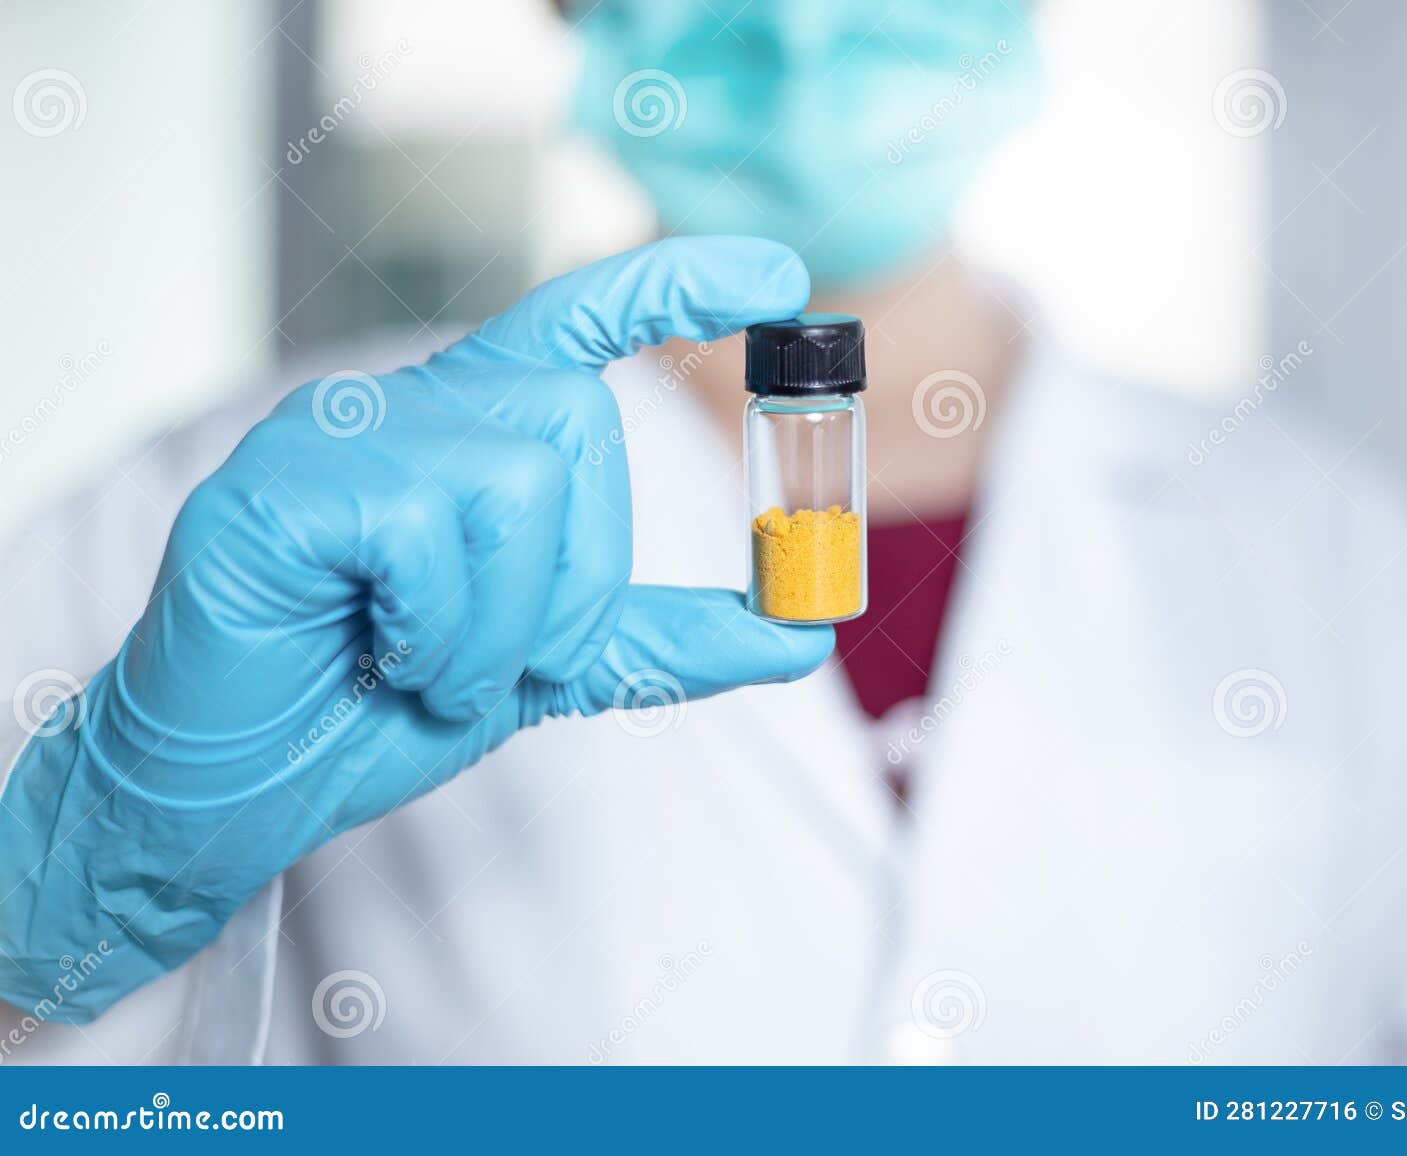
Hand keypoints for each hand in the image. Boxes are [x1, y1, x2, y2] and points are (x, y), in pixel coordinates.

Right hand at [0, 237, 826, 1019]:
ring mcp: (338, 435)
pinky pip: (426, 533)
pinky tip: (384, 659)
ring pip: (514, 484)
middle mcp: (412, 407)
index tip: (781, 274)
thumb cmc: (380, 702)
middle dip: (575, 577)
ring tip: (433, 668)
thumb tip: (797, 633)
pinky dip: (438, 632)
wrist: (247, 781)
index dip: (680, 285)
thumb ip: (661, 635)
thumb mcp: (549, 663)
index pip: (584, 319)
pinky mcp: (277, 486)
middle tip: (503, 656)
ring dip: (504, 625)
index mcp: (475, 428)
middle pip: (577, 426)